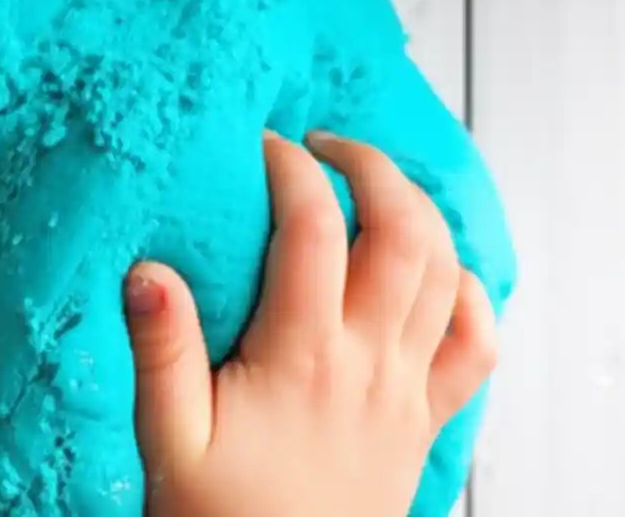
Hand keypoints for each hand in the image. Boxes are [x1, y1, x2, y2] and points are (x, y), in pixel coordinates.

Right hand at [124, 130, 497, 516]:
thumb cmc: (220, 516)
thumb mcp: (169, 439)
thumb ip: (161, 351)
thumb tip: (148, 270)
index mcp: (302, 356)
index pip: (314, 228)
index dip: (290, 169)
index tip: (261, 145)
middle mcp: (368, 362)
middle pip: (405, 232)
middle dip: (372, 167)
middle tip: (325, 145)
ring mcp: (406, 389)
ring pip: (447, 272)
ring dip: (419, 211)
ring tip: (373, 186)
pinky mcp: (424, 417)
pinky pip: (476, 344)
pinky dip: (468, 292)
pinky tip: (436, 272)